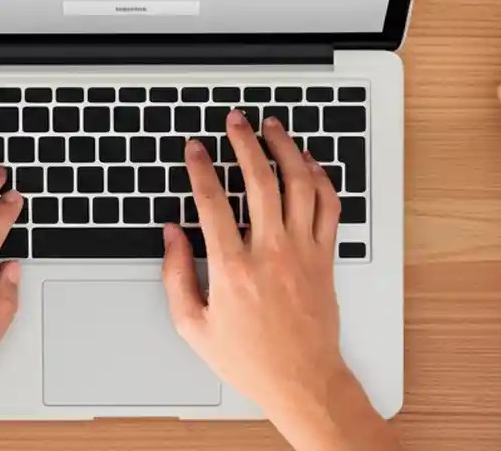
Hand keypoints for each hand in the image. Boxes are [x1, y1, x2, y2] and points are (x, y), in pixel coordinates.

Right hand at [161, 109, 396, 450]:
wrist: (302, 379)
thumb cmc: (250, 358)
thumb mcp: (194, 325)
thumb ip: (176, 275)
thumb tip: (172, 235)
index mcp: (233, 269)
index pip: (212, 201)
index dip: (200, 167)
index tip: (194, 148)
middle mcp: (271, 253)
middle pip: (259, 181)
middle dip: (244, 142)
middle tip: (235, 121)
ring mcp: (303, 252)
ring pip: (299, 185)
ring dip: (285, 149)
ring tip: (272, 128)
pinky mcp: (325, 257)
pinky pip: (328, 206)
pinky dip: (321, 178)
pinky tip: (310, 162)